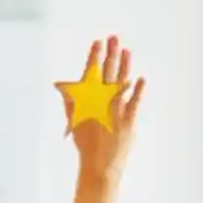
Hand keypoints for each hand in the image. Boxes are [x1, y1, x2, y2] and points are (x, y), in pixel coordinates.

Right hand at [57, 37, 145, 177]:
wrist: (98, 164)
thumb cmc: (85, 143)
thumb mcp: (74, 120)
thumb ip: (70, 101)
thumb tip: (62, 85)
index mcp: (87, 101)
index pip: (90, 73)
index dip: (94, 56)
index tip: (98, 43)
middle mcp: (101, 103)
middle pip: (107, 73)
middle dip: (110, 53)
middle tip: (113, 38)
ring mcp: (115, 110)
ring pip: (121, 82)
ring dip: (124, 65)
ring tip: (126, 51)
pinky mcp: (128, 119)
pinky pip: (135, 101)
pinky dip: (138, 89)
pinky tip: (140, 78)